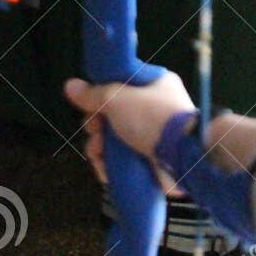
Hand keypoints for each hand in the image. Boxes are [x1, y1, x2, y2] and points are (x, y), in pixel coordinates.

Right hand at [64, 72, 195, 188]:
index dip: (100, 96)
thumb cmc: (153, 118)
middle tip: (94, 133)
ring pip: (116, 139)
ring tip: (98, 156)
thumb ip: (93, 94)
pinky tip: (104, 171)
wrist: (185, 156)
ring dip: (100, 148)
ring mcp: (154, 135)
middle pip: (113, 115)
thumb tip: (70, 86)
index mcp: (153, 84)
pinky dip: (112, 165)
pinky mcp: (152, 159)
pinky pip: (125, 159)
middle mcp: (155, 107)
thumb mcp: (118, 98)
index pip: (119, 85)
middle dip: (97, 127)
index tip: (89, 107)